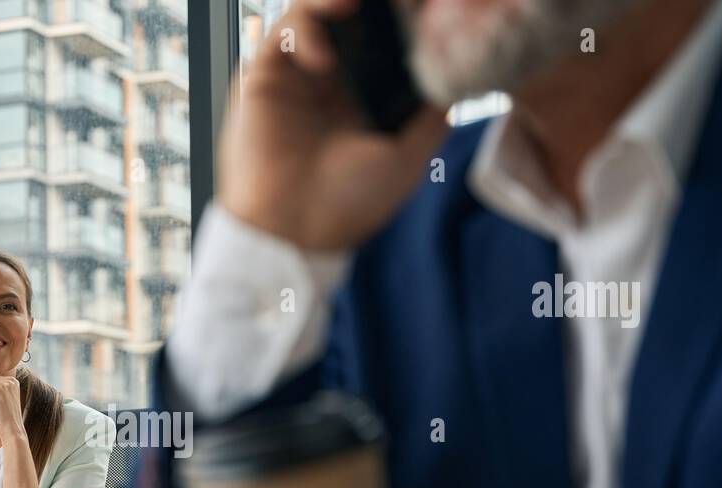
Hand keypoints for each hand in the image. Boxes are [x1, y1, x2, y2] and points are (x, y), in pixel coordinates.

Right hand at [218, 0, 446, 249]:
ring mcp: (296, 77)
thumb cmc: (348, 204)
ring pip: (316, 12)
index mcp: (362, 100)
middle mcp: (328, 84)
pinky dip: (308, 27)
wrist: (292, 231)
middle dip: (374, 4)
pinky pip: (285, 29)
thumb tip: (457, 75)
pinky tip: (324, 60)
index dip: (400, 19)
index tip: (424, 5)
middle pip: (351, 19)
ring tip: (354, 4)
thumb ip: (432, 115)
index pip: (382, 40)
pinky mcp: (264, 76)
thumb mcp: (408, 157)